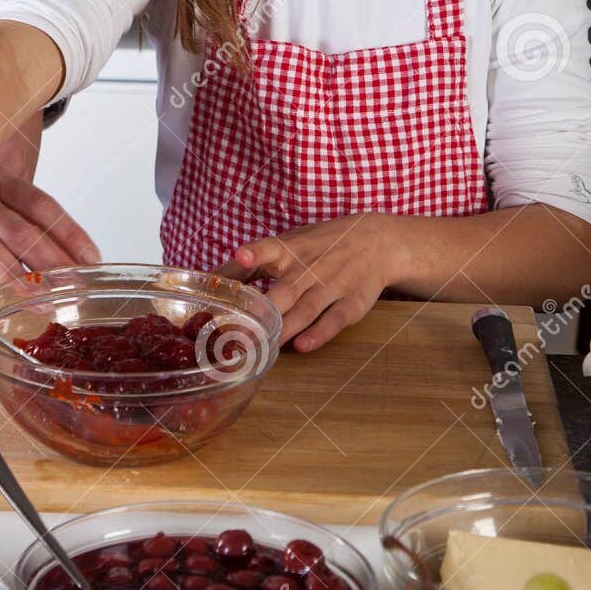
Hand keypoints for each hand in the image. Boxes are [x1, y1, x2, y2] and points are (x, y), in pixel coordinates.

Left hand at [216, 214, 406, 351]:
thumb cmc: (320, 245)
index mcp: (291, 249)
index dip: (255, 252)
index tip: (241, 255)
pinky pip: (334, 321)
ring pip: (307, 309)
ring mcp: (332, 285)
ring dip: (286, 329)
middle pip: (285, 291)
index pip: (270, 248)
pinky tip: (302, 346)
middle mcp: (310, 267)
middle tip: (238, 333)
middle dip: (264, 311)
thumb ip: (254, 262)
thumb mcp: (290, 243)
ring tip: (264, 348)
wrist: (377, 242)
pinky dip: (319, 334)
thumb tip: (213, 277)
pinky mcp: (352, 303)